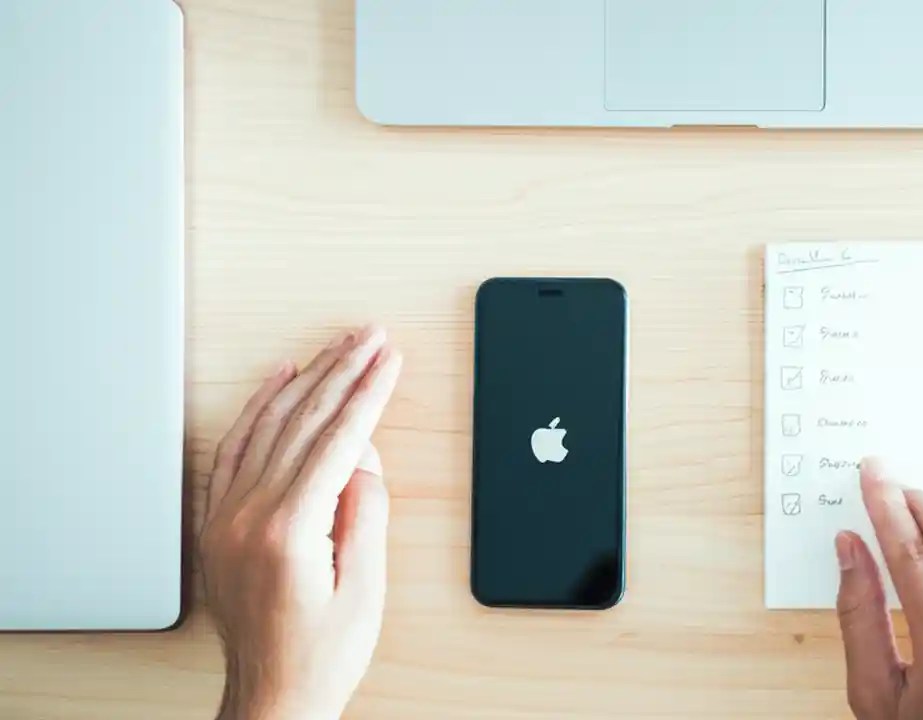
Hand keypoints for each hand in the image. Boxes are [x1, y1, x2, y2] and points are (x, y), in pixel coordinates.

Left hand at [201, 326, 402, 719]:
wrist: (270, 699)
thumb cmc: (320, 658)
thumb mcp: (365, 590)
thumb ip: (366, 514)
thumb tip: (364, 454)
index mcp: (288, 530)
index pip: (337, 439)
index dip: (369, 394)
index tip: (390, 360)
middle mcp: (247, 515)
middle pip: (302, 421)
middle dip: (344, 371)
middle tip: (372, 337)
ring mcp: (226, 516)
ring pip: (268, 426)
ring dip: (307, 379)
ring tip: (338, 347)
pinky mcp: (218, 522)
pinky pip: (234, 449)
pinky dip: (258, 409)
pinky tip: (280, 381)